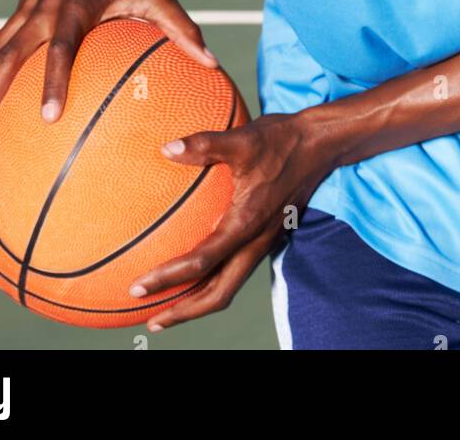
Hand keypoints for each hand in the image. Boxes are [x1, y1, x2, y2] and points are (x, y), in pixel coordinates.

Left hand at [128, 110, 335, 330]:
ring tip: (170, 307)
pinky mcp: (267, 235)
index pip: (201, 262)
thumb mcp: (243, 139)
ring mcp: (263, 241)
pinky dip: (214, 279)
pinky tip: (197, 268)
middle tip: (152, 320)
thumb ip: (205, 145)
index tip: (138, 287)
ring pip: (229, 285)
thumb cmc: (281, 140)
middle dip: (184, 311)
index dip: (168, 278)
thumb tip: (166, 149)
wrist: (321, 144)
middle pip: (218, 293)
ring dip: (199, 301)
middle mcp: (255, 240)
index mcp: (246, 223)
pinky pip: (236, 268)